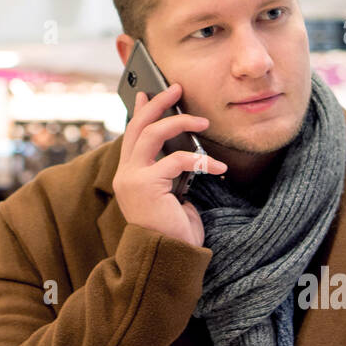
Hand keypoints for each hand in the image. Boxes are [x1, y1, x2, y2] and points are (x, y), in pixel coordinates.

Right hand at [113, 82, 226, 247]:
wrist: (168, 257)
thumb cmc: (174, 231)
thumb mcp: (172, 195)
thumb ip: (170, 173)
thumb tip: (185, 150)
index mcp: (129, 176)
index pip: (131, 135)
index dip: (140, 111)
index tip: (148, 93)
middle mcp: (126, 174)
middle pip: (138, 126)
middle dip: (158, 103)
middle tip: (176, 88)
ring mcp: (132, 178)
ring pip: (152, 134)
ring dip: (180, 121)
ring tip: (203, 121)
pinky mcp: (146, 184)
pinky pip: (178, 160)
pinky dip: (202, 160)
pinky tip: (220, 168)